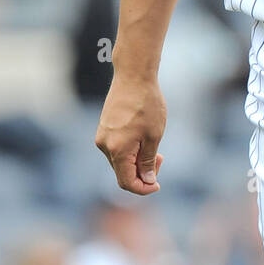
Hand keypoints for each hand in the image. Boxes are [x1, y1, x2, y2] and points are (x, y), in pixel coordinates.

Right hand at [95, 70, 166, 194]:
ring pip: (119, 161)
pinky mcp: (104, 129)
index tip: (157, 185)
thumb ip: (149, 161)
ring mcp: (102, 137)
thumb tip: (147, 180)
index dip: (143, 188)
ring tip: (154, 145)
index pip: (126, 182)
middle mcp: (104, 146)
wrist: (133, 76)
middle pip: (122, 173)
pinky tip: (143, 138)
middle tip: (161, 158)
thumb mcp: (154, 135)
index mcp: (117, 150)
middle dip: (142, 172)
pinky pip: (117, 149)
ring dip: (137, 161)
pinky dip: (130, 151)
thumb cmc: (147, 104)